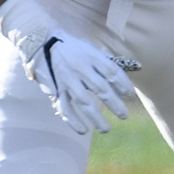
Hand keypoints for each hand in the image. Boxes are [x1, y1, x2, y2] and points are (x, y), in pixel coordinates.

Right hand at [0, 0, 139, 133]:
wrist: (44, 42)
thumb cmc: (73, 48)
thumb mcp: (90, 48)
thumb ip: (105, 62)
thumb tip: (126, 76)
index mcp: (91, 56)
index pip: (111, 71)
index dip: (123, 84)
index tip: (130, 95)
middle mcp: (80, 68)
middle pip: (101, 88)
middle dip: (114, 104)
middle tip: (124, 116)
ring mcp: (68, 80)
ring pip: (83, 101)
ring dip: (95, 117)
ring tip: (106, 129)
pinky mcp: (57, 89)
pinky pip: (64, 107)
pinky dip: (73, 121)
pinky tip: (83, 130)